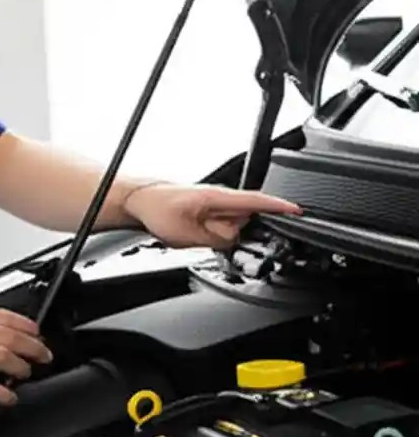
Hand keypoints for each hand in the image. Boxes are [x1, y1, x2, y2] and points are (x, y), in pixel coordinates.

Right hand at [0, 307, 52, 406]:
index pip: (7, 316)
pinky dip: (5, 394)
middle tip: (43, 355)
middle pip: (12, 336)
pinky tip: (9, 397)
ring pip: (7, 357)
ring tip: (25, 373)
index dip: (28, 326)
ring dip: (22, 367)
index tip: (37, 334)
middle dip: (34, 347)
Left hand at [124, 182, 300, 248]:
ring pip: (232, 225)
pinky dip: (214, 232)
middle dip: (237, 233)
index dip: (281, 207)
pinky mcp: (207, 209)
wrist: (138, 201)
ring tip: (193, 232)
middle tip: (208, 236)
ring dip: (220, 234)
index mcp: (218, 197)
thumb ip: (217, 238)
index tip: (299, 211)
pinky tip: (194, 232)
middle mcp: (219, 197)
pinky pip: (220, 224)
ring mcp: (213, 202)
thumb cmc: (156, 210)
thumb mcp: (187, 234)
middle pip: (246, 220)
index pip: (258, 201)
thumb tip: (235, 240)